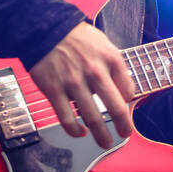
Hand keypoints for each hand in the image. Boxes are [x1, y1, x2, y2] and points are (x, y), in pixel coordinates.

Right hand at [29, 20, 136, 149]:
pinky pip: (67, 120)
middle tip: (125, 133)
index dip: (127, 101)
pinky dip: (75, 131)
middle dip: (124, 126)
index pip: (128, 90)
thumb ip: (114, 66)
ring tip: (106, 143)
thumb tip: (124, 90)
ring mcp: (73, 83)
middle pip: (116, 109)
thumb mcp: (104, 44)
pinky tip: (80, 133)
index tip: (123, 106)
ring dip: (102, 136)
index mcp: (110, 59)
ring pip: (93, 119)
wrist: (44, 28)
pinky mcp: (54, 91)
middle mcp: (94, 72)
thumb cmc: (76, 37)